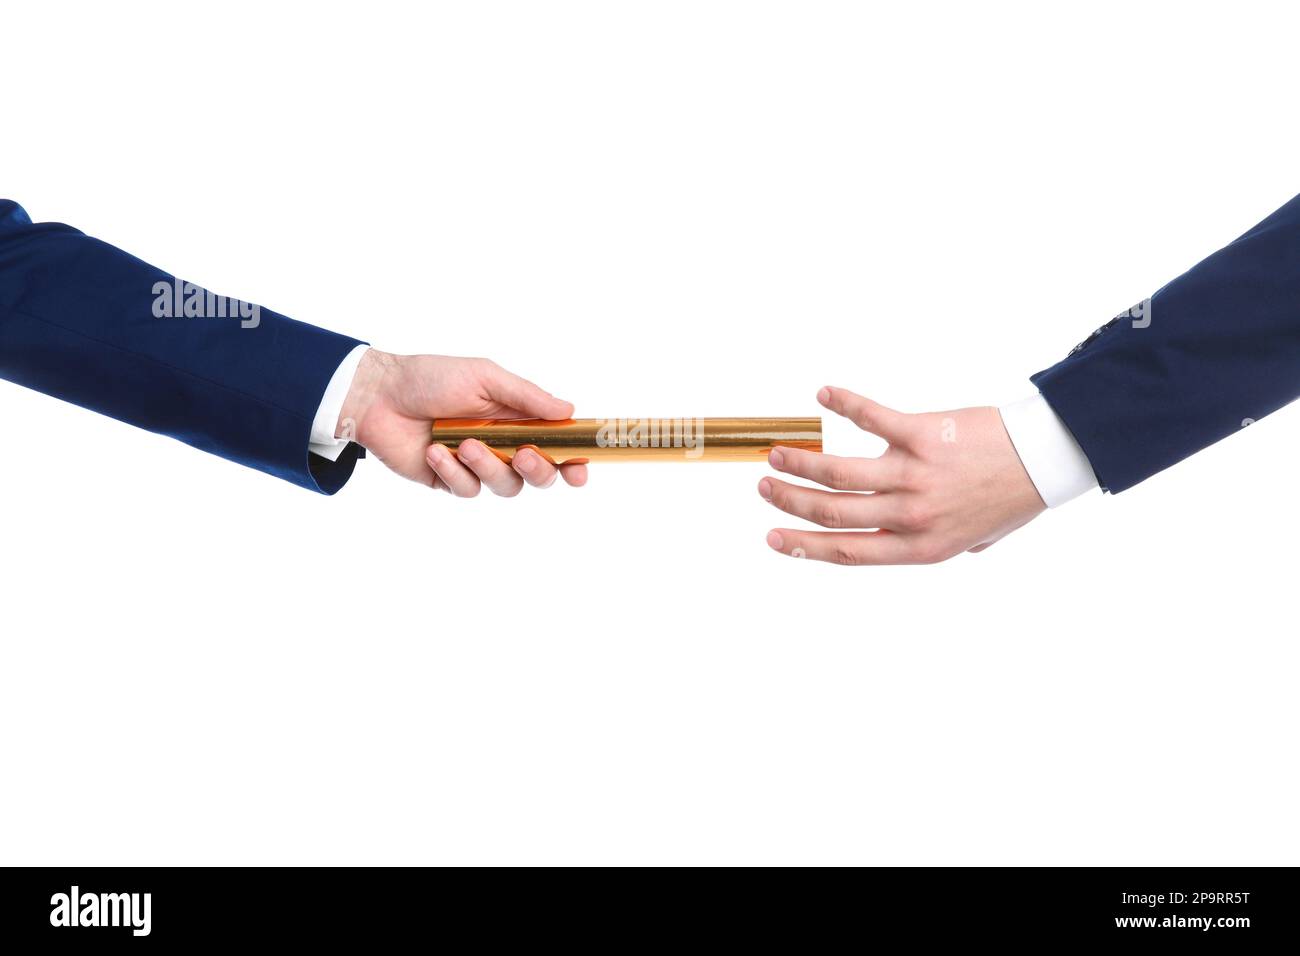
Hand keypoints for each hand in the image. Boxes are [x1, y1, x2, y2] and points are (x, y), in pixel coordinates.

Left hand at [338, 350, 587, 495]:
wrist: (378, 395)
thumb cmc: (431, 378)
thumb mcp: (484, 377)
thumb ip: (527, 398)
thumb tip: (568, 410)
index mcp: (517, 419)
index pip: (557, 445)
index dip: (574, 461)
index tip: (580, 469)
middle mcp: (503, 445)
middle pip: (540, 475)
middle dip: (538, 470)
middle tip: (522, 454)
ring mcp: (477, 465)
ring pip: (506, 487)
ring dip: (489, 467)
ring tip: (464, 444)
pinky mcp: (450, 481)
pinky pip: (467, 490)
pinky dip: (453, 472)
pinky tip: (434, 451)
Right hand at [760, 387, 1044, 564]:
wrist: (1046, 461)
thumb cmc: (1009, 500)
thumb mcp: (969, 540)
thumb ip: (928, 541)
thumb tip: (898, 537)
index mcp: (920, 547)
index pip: (846, 551)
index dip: (803, 546)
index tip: (772, 537)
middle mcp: (912, 515)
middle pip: (833, 511)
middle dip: (790, 500)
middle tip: (764, 486)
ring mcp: (916, 473)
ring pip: (841, 471)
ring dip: (802, 461)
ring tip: (777, 451)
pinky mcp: (923, 434)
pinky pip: (873, 417)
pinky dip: (845, 403)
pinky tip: (824, 394)